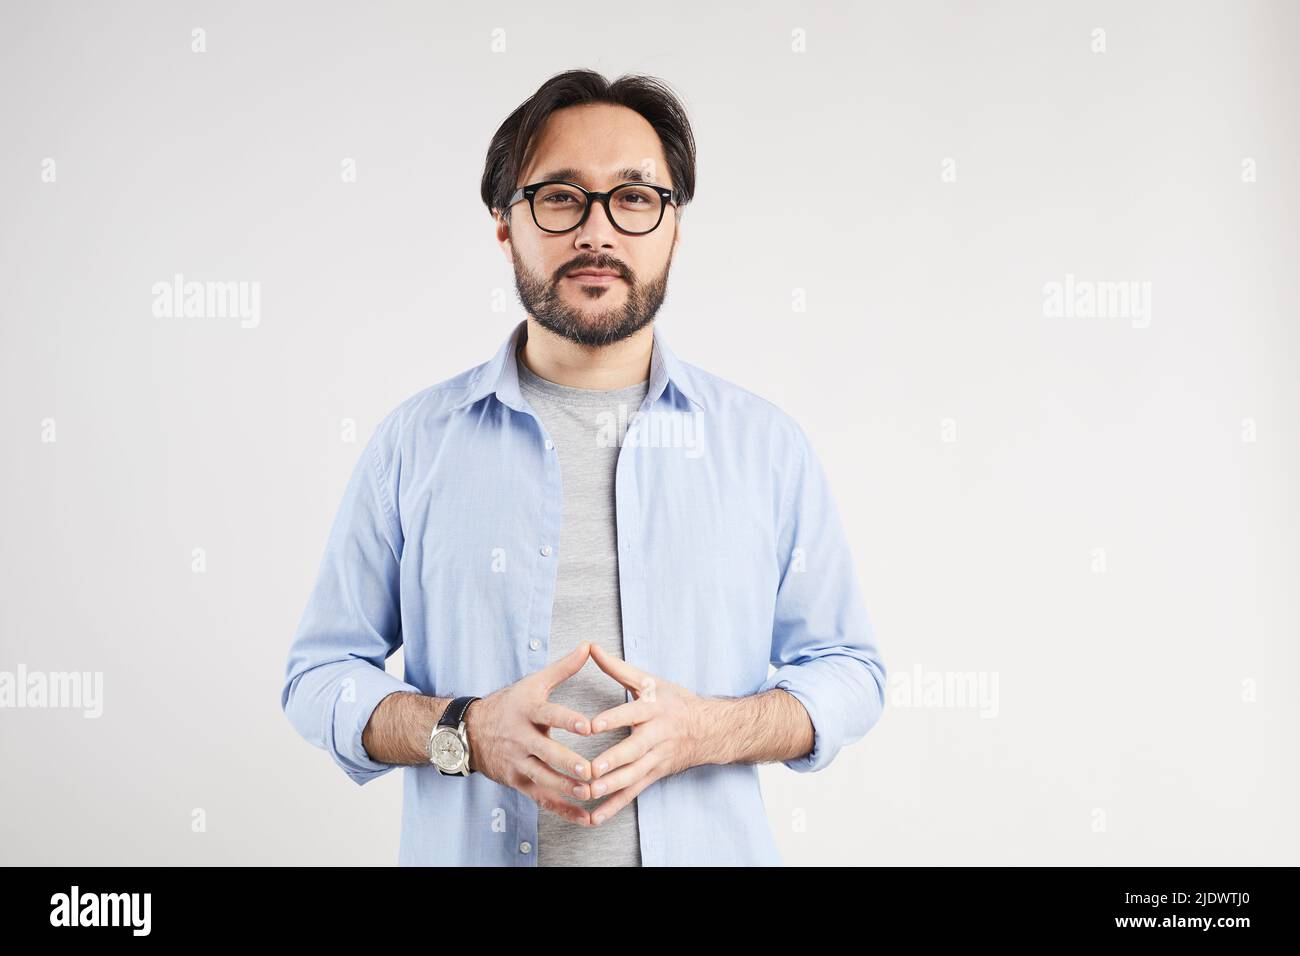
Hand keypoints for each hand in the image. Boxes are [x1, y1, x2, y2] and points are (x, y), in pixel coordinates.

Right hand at [462, 642, 601, 825]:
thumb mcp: (533, 683)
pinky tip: (585, 817)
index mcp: (527, 711)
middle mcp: (521, 738)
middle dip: (567, 763)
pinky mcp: (518, 782)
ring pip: (543, 779)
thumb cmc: (510, 704)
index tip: (587, 725)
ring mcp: (518, 763)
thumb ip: (563, 667)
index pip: (549, 715)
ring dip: (566, 789)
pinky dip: (563, 811)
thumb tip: (588, 645)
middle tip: (589, 770)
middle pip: (546, 753)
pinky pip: (541, 799)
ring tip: (588, 793)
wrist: (468, 731)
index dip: (567, 720)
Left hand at [583, 643, 705, 825]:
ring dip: (611, 787)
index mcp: (654, 709)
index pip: (632, 713)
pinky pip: (632, 793)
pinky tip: (593, 816)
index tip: (591, 724)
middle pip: (634, 750)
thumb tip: (590, 646)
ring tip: (588, 793)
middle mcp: (656, 736)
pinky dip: (614, 806)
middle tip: (590, 770)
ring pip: (633, 775)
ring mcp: (656, 759)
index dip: (613, 719)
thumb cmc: (674, 702)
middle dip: (612, 761)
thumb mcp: (650, 681)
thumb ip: (617, 668)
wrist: (711, 730)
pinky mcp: (654, 775)